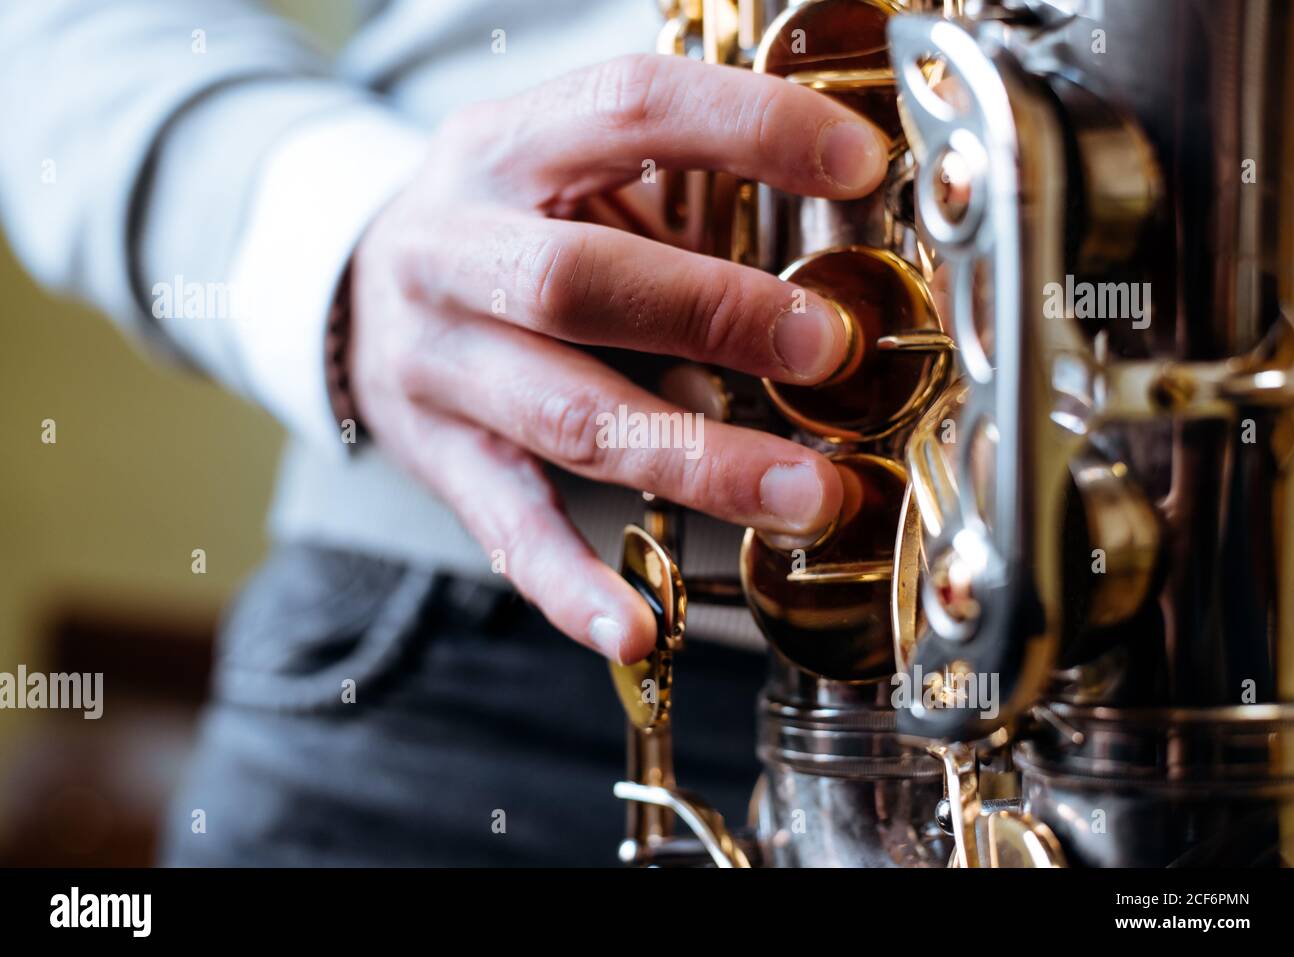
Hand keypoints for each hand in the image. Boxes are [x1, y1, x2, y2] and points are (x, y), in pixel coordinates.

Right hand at [349, 53, 889, 662]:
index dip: (746, 128)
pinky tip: (636, 630)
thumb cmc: (501, 223)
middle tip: (828, 351)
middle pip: (578, 281)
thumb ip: (673, 186)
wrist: (355, 288)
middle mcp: (453, 252)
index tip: (858, 162)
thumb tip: (833, 222)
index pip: (628, 111)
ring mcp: (437, 365)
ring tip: (803, 495)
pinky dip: (571, 585)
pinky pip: (506, 527)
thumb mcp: (563, 166)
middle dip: (713, 313)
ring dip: (694, 459)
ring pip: (565, 415)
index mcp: (503, 151)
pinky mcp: (440, 459)